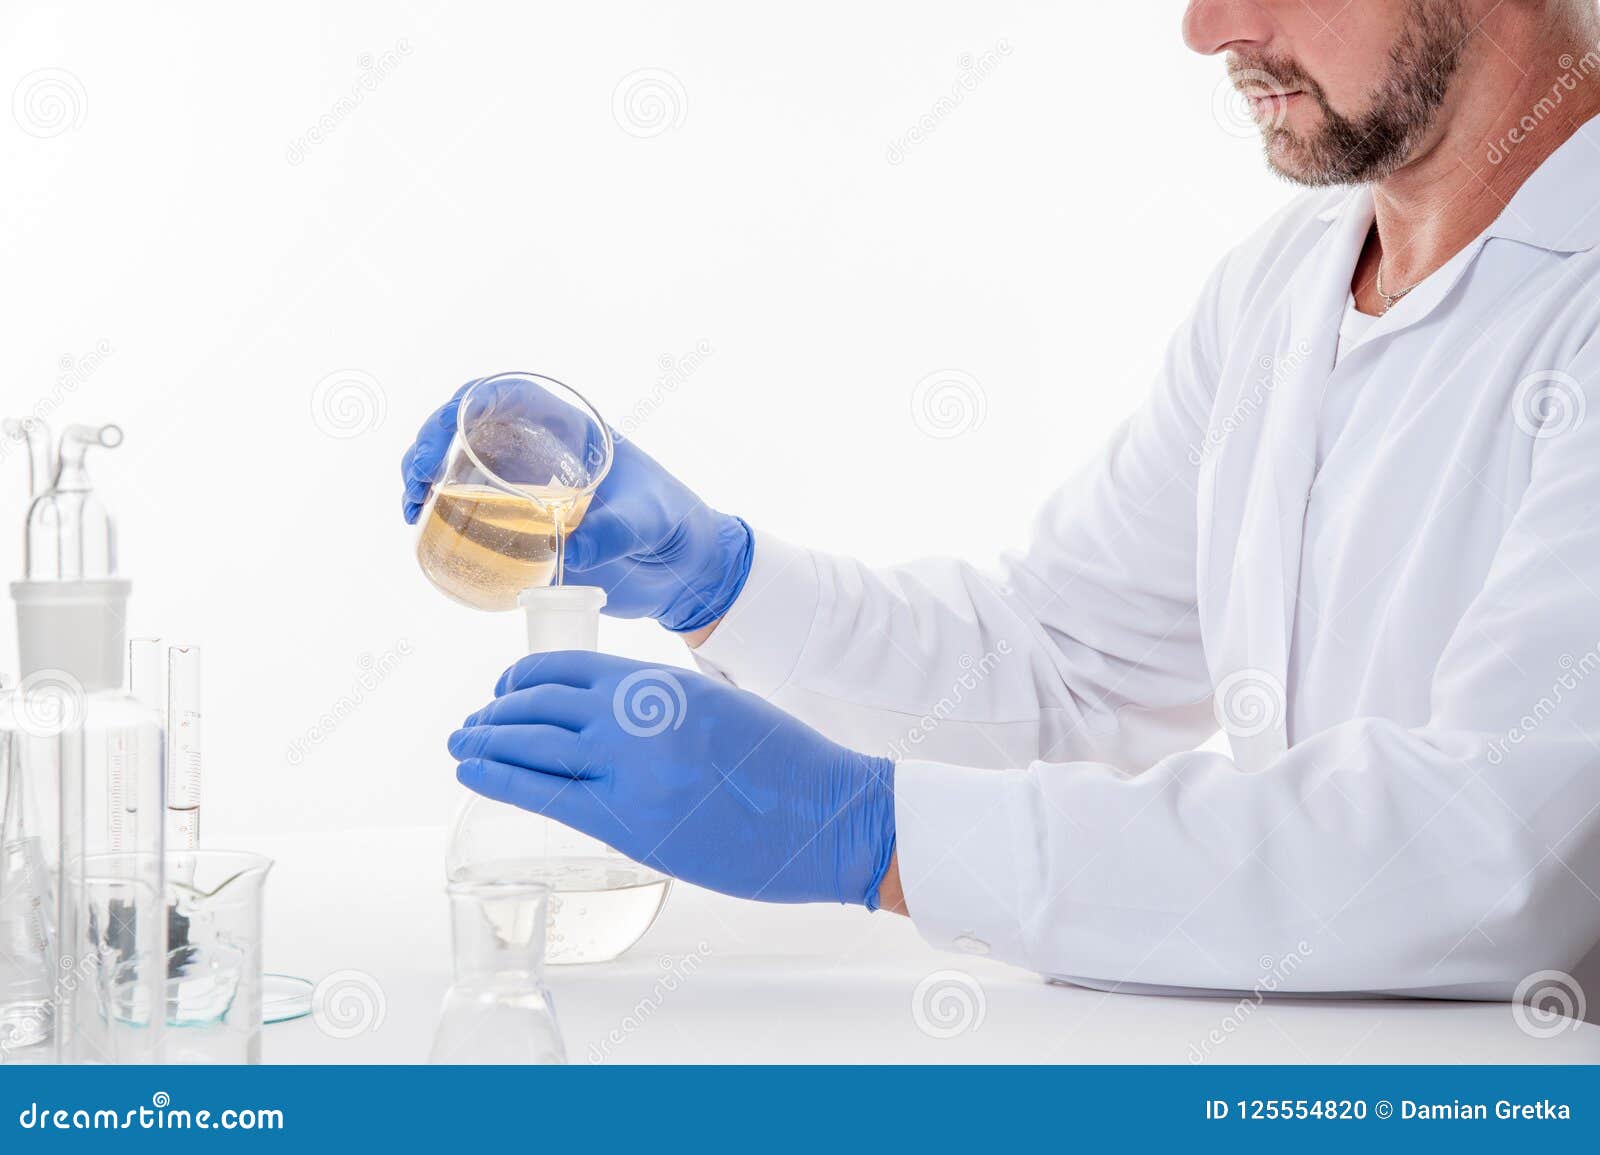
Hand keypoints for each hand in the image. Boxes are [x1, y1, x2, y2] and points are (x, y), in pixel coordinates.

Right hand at [401, 383, 752, 631]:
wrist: (685, 571)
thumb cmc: (677, 526)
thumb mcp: (651, 520)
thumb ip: (619, 529)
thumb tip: (573, 548)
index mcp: (572, 431)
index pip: (508, 395)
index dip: (466, 401)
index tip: (443, 432)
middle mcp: (541, 453)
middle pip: (468, 428)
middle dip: (428, 443)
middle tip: (416, 482)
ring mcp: (527, 490)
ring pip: (458, 468)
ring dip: (424, 479)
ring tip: (411, 509)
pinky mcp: (522, 529)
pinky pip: (470, 513)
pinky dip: (441, 517)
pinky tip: (424, 533)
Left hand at [448, 651, 896, 906]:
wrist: (830, 815)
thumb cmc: (788, 766)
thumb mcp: (720, 707)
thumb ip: (662, 708)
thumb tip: (612, 721)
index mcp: (662, 683)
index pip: (569, 667)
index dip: (525, 678)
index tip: (506, 690)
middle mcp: (637, 716)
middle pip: (539, 704)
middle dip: (496, 712)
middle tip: (475, 723)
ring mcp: (629, 769)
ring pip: (532, 744)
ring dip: (487, 742)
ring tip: (464, 745)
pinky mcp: (629, 823)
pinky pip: (544, 794)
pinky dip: (499, 778)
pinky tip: (473, 772)